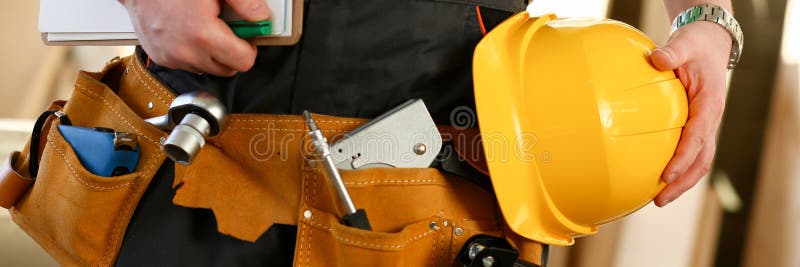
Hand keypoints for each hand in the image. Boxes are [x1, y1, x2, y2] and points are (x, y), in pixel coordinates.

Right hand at [119, 0, 269, 75]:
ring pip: (207, 69)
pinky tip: (189, 33)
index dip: (249, 48)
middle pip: (227, 70)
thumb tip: (261, 17)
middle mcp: (187, 52)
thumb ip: (244, 3)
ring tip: (204, 28)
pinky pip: (188, 64)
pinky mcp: (162, 58)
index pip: (243, 62)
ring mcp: (172, 58)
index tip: (245, 36)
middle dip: (232, 52)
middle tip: (226, 30)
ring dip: (212, 54)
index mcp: (204, 36)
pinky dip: (193, 53)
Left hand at [651, 21, 731, 206]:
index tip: (666, 175)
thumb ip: (671, 53)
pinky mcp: (696, 126)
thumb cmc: (695, 45)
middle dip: (683, 182)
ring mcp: (705, 125)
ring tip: (658, 200)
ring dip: (682, 182)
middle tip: (660, 200)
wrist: (709, 44)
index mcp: (709, 103)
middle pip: (702, 158)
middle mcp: (711, 118)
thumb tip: (656, 60)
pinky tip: (656, 181)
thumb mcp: (684, 43)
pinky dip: (678, 169)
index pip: (698, 136)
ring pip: (699, 161)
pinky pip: (690, 153)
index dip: (683, 158)